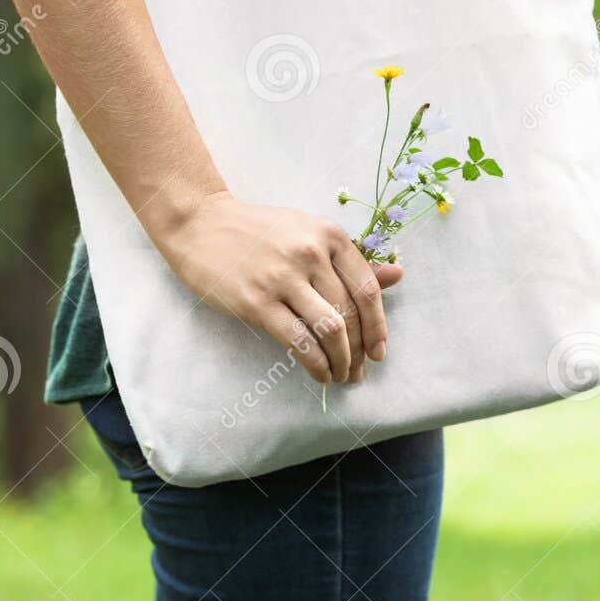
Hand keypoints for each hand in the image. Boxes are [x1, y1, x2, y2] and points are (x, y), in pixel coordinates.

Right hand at [154, 192, 400, 383]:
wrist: (201, 224)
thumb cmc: (262, 232)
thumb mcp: (310, 233)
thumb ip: (351, 259)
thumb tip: (397, 276)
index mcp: (330, 235)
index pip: (368, 289)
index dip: (378, 326)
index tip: (380, 350)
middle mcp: (310, 254)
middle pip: (351, 313)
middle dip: (360, 349)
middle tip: (360, 371)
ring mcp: (283, 277)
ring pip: (330, 329)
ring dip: (342, 361)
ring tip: (342, 376)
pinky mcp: (256, 301)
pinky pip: (299, 340)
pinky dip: (316, 364)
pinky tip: (320, 374)